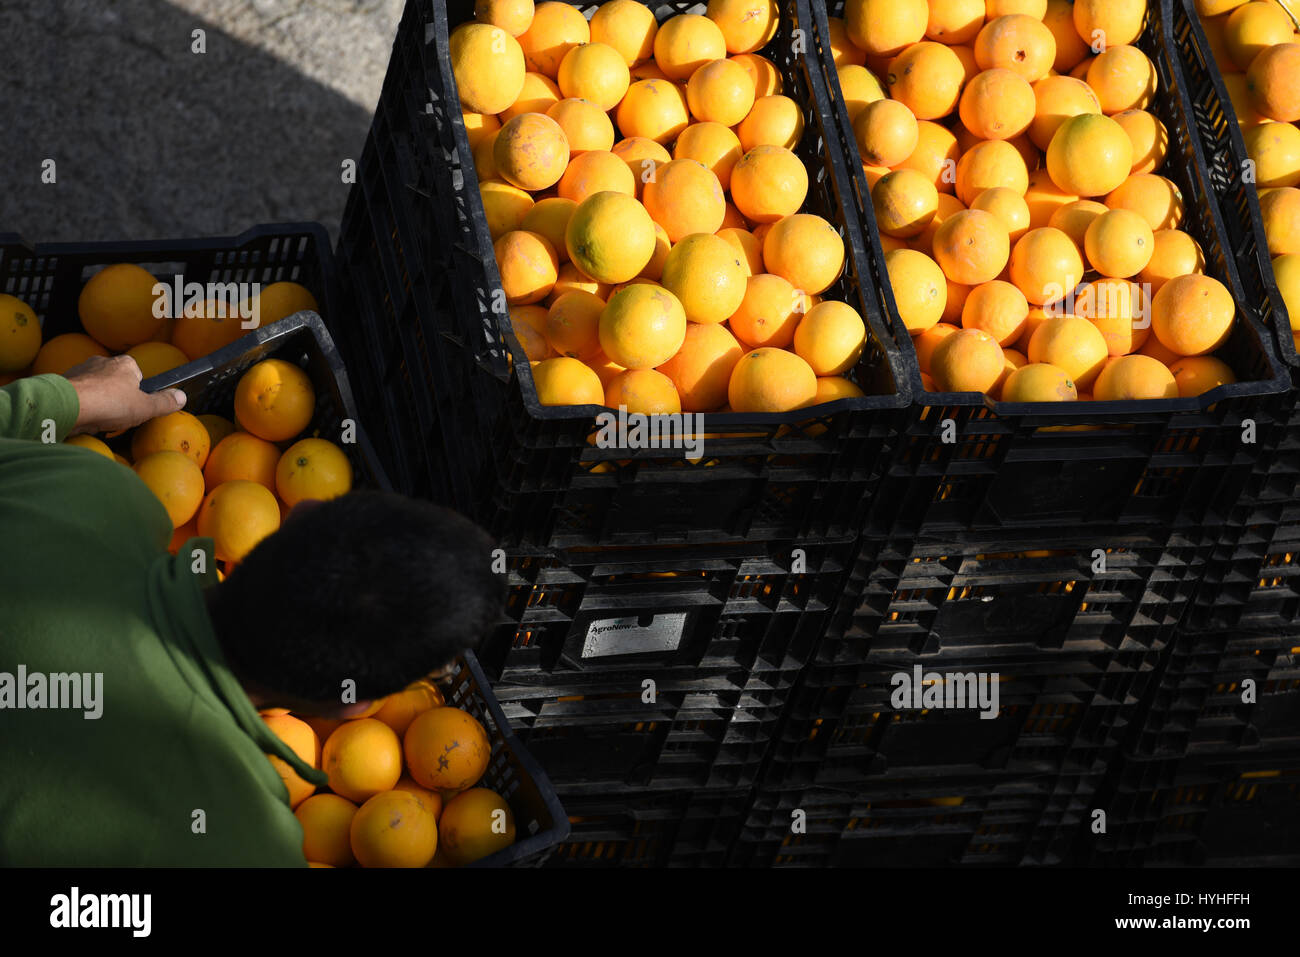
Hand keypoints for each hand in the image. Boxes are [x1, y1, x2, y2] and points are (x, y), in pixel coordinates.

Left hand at [64, 355, 186, 434]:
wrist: (67, 405)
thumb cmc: (110, 403)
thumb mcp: (145, 408)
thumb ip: (164, 403)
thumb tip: (182, 397)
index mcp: (125, 363)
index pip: (137, 376)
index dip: (138, 393)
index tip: (135, 407)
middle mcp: (102, 361)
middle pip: (115, 382)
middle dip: (116, 398)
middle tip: (117, 416)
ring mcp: (80, 370)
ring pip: (95, 389)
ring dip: (98, 403)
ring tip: (98, 420)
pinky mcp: (63, 382)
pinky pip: (78, 396)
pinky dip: (81, 406)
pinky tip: (83, 419)